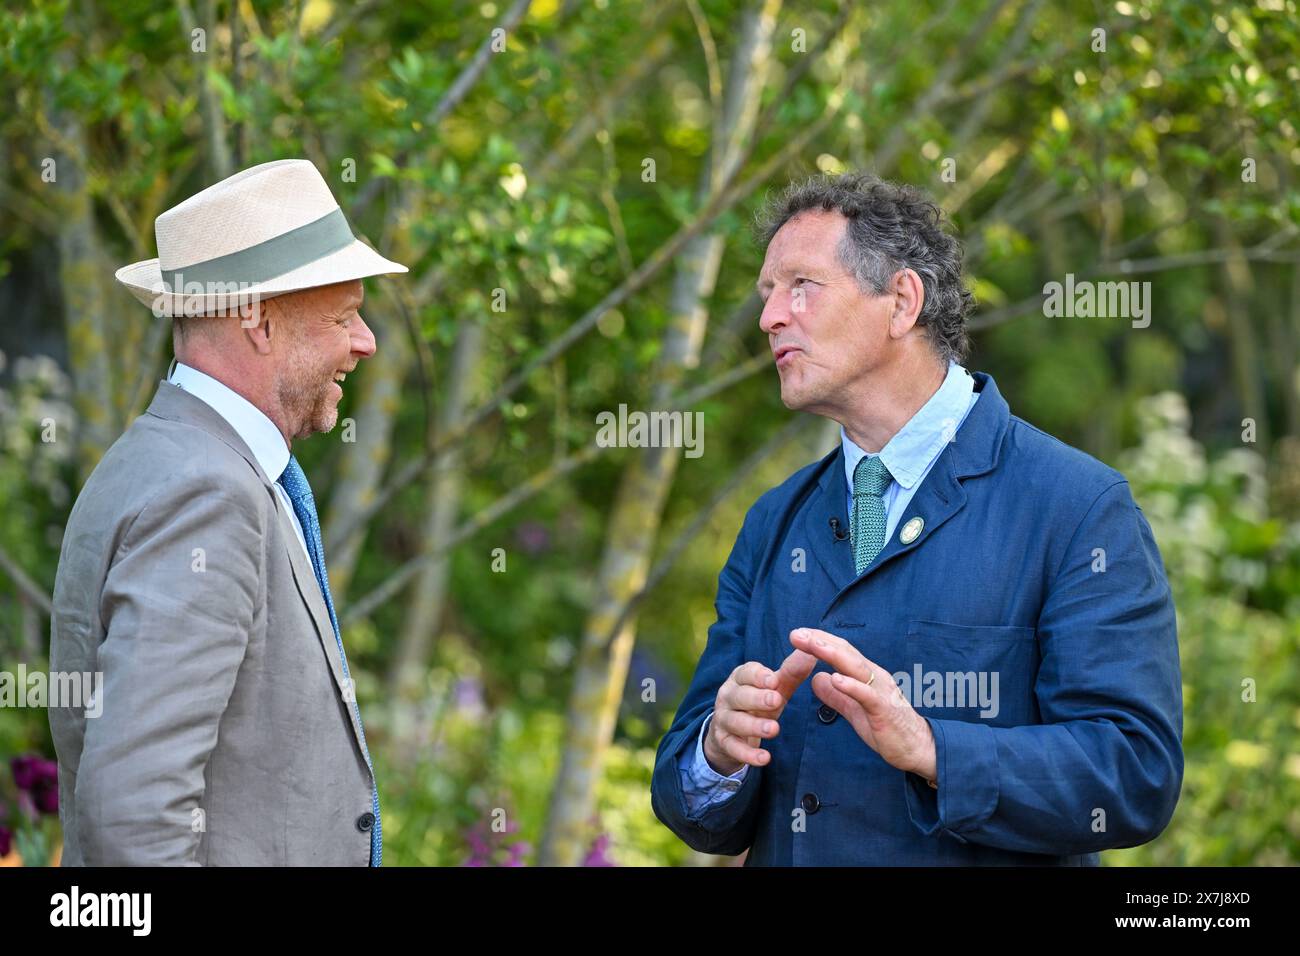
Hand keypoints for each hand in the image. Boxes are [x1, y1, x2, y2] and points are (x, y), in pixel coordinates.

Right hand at [704, 648, 816, 774]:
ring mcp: (723, 720)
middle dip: (757, 698)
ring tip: (774, 729)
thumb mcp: (774, 688)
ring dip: (753, 726)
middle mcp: (727, 696)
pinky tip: (764, 758)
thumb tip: (812, 651)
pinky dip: (748, 754)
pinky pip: (734, 748)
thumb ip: (792, 672)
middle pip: (739, 695)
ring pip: (735, 721)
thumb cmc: (757, 702)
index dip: (758, 676)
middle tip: (776, 700)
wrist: (730, 731)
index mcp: (739, 678)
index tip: (773, 679)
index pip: (745, 673)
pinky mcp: (724, 742)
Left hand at [789, 627, 936, 780]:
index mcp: (866, 676)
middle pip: (845, 653)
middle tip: (796, 633)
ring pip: (855, 668)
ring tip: (812, 645)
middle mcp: (875, 677)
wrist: (918, 748)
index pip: (841, 651)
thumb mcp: (855, 710)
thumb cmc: (887, 727)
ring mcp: (881, 692)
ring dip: (832, 654)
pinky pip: (867, 696)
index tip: (797, 634)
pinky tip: (835, 678)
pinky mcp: (885, 710)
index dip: (819, 641)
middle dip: (820, 642)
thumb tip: (816, 679)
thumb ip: (836, 696)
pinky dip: (851, 685)